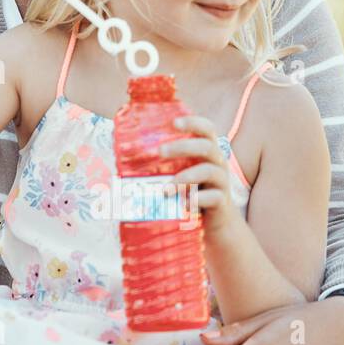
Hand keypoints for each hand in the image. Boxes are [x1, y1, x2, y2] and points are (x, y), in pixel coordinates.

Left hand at [161, 114, 233, 235]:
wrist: (217, 222)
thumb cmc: (191, 190)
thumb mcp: (179, 172)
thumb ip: (162, 162)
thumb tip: (121, 155)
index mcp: (207, 151)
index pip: (207, 128)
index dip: (193, 122)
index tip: (174, 122)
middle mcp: (218, 162)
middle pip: (207, 146)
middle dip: (183, 146)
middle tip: (161, 151)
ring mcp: (222, 182)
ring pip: (209, 171)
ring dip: (186, 177)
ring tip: (165, 188)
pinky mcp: (222, 202)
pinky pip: (213, 197)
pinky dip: (197, 199)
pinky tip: (184, 203)